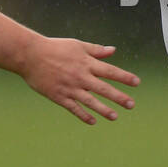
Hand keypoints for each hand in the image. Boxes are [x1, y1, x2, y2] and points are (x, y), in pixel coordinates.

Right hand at [20, 38, 139, 124]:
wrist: (30, 56)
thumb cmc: (54, 48)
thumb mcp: (77, 45)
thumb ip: (96, 50)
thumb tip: (113, 50)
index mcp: (86, 63)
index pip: (110, 71)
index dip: (124, 77)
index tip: (137, 83)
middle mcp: (80, 77)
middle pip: (104, 89)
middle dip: (119, 97)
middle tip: (131, 105)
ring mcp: (70, 88)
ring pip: (90, 101)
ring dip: (104, 110)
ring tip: (115, 117)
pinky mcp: (59, 96)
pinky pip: (74, 108)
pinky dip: (83, 115)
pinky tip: (93, 121)